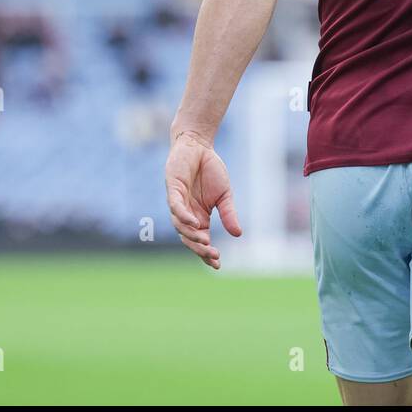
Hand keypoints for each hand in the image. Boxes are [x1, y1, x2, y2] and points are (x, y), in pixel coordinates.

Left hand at [165, 131, 241, 268]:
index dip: (207, 253)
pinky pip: (176, 207)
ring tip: (205, 241)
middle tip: (213, 255)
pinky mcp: (173, 189)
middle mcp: (186, 214)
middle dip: (200, 248)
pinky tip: (194, 223)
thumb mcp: (225, 195)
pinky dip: (184, 216)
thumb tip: (238, 234)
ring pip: (180, 226)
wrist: (199, 146)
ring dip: (192, 235)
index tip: (218, 264)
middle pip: (189, 238)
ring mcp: (178, 202)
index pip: (201, 240)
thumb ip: (229, 214)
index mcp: (199, 217)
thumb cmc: (211, 171)